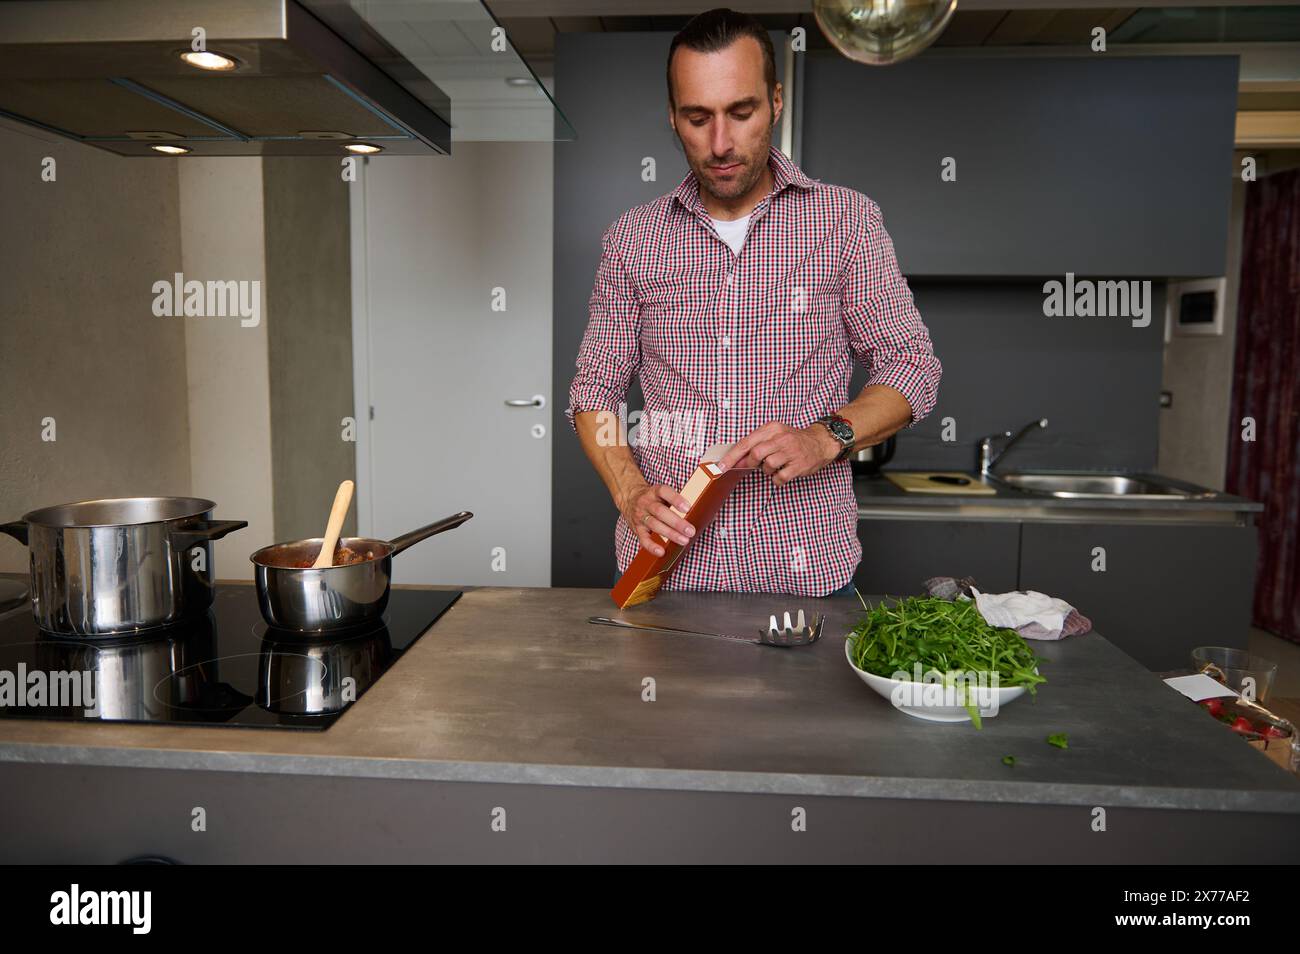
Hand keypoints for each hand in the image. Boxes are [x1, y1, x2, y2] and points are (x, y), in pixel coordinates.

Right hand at [618, 483, 695, 557]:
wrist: (629, 498)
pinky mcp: (637, 529)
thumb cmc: (653, 498)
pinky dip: (652, 546)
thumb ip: (676, 500)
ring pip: (654, 525)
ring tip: (684, 540)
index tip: (688, 507)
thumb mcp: (662, 493)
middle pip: (660, 511)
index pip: (664, 492)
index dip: (676, 499)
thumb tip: (702, 511)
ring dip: (670, 534)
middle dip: (676, 522)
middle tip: (690, 531)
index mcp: (655, 491)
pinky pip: (643, 539)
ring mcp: (640, 516)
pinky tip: (661, 551)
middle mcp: (646, 503)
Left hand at [717, 422, 840, 485]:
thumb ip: (756, 445)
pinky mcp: (799, 465)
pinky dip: (777, 479)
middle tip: (757, 465)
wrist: (820, 442)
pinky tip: (783, 473)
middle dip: (752, 463)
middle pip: (756, 454)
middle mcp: (781, 438)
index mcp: (772, 428)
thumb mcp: (774, 435)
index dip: (731, 457)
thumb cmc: (792, 440)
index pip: (746, 442)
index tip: (720, 467)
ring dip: (767, 471)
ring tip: (776, 466)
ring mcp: (791, 451)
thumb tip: (736, 460)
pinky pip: (779, 478)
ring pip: (767, 466)